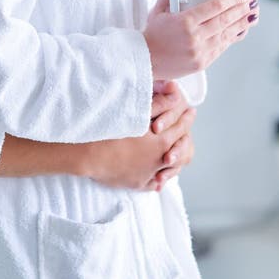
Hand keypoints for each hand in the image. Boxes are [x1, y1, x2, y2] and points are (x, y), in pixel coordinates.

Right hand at [80, 82, 195, 190]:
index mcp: (161, 141)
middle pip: (180, 148)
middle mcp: (159, 160)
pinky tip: (159, 174)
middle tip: (187, 130)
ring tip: (175, 152)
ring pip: (171, 169)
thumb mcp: (137, 113)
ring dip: (175, 159)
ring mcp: (149, 175)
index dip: (186, 117)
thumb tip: (176, 94)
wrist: (89, 155)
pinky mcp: (138, 184)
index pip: (181, 128)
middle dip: (184, 137)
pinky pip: (155, 182)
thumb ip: (160, 103)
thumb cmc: (110, 131)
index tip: (190, 111)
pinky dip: (159, 177)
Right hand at [144, 0, 259, 80]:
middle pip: (225, 20)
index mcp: (184, 22)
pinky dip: (234, 35)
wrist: (147, 59)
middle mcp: (194, 38)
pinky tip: (242, 27)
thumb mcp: (159, 5)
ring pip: (227, 34)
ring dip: (243, 22)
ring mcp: (200, 52)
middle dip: (242, 7)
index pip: (215, 7)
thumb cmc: (154, 30)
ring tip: (254, 12)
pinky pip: (223, 46)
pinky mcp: (203, 62)